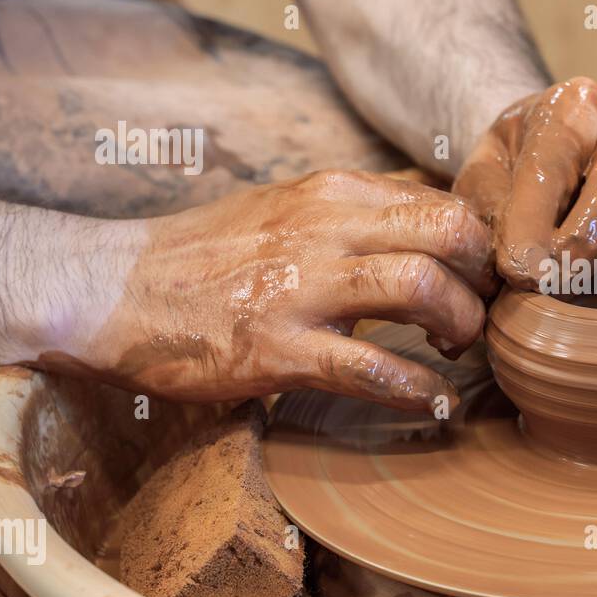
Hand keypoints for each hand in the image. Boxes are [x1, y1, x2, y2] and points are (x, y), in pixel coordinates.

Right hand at [62, 170, 493, 410]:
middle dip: (484, 281)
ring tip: (457, 351)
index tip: (482, 280)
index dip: (480, 248)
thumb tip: (425, 229)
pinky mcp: (278, 349)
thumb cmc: (204, 255)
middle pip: (451, 233)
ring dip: (461, 327)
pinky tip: (433, 403)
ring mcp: (303, 288)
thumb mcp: (285, 208)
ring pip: (424, 289)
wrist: (112, 289)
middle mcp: (325, 228)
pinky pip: (374, 369)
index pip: (443, 202)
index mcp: (332, 192)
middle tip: (480, 315)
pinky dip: (418, 391)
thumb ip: (353, 215)